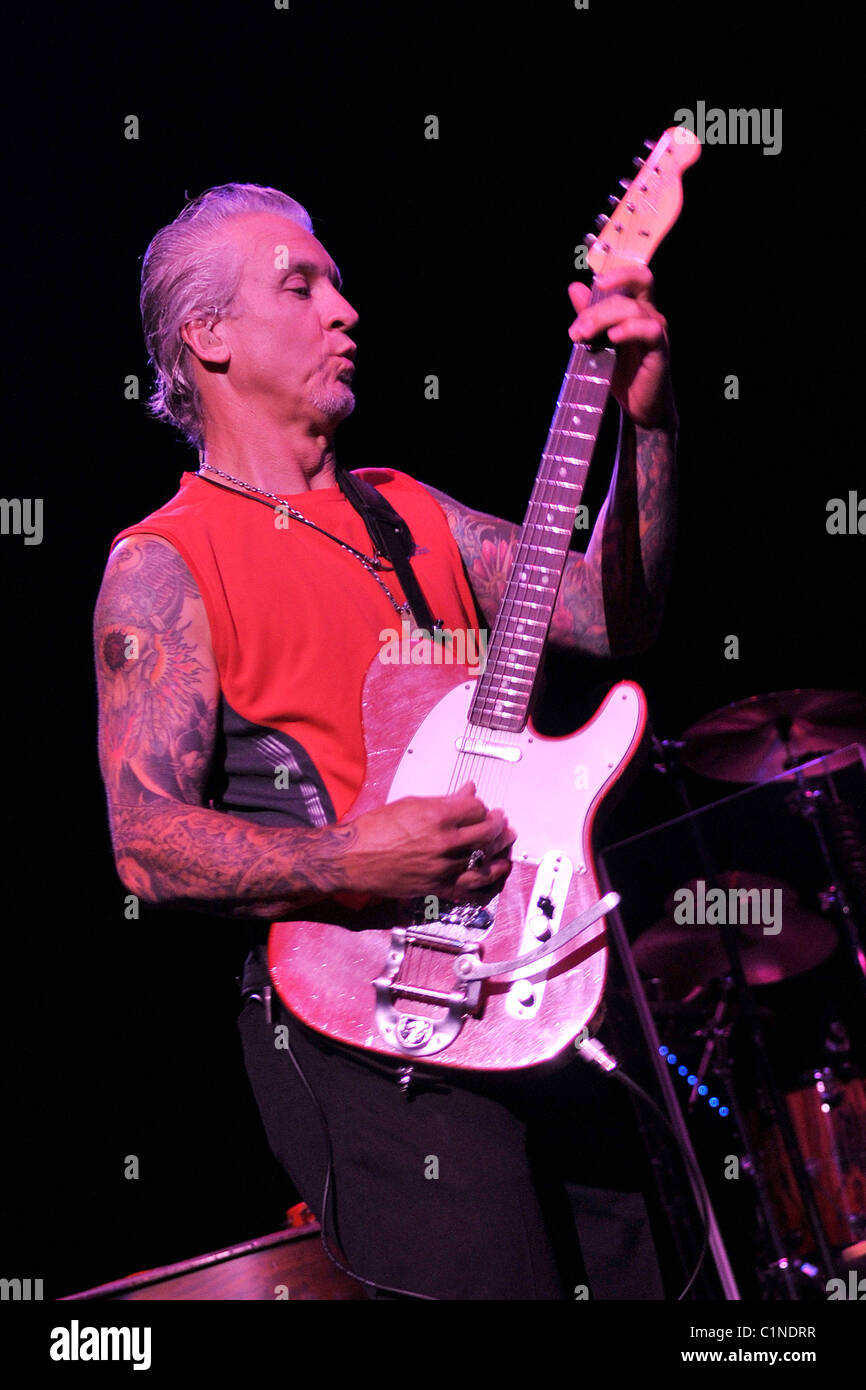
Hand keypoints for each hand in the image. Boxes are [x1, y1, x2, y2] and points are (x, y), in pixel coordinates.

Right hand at [346, 781, 515, 901]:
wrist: (353, 857)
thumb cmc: (375, 830)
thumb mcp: (411, 804)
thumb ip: (445, 800)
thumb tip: (467, 791)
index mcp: (438, 817)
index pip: (477, 808)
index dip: (482, 806)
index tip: (481, 807)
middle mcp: (444, 843)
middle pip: (487, 833)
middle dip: (498, 826)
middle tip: (502, 822)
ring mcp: (443, 868)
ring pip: (484, 862)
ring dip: (500, 853)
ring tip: (506, 847)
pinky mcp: (437, 888)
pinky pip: (470, 890)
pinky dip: (486, 886)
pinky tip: (494, 878)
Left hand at [567, 265, 673, 428]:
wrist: (638, 406)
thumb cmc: (621, 373)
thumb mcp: (598, 340)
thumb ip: (589, 314)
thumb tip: (574, 287)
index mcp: (638, 309)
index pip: (637, 277)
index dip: (620, 273)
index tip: (596, 283)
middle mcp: (651, 316)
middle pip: (629, 292)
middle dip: (597, 308)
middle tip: (576, 330)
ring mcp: (657, 332)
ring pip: (633, 309)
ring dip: (603, 319)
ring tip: (583, 337)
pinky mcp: (660, 350)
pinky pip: (649, 330)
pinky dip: (629, 329)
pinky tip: (613, 338)